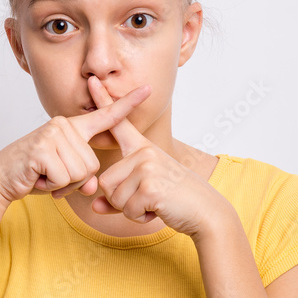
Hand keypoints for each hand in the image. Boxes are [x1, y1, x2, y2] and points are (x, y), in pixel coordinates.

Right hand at [0, 84, 152, 204]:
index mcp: (72, 128)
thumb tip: (95, 187)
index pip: (104, 115)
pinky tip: (38, 178)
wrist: (0, 178)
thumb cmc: (33, 174)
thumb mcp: (65, 177)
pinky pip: (64, 178)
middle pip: (92, 166)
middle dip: (73, 181)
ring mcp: (53, 134)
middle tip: (50, 176)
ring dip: (62, 185)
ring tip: (43, 176)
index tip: (148, 89)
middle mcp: (64, 125)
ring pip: (80, 174)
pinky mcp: (43, 148)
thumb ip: (84, 179)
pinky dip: (52, 186)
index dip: (127, 104)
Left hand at [86, 75, 220, 236]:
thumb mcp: (144, 195)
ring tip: (155, 203)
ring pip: (114, 198)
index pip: (119, 123)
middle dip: (121, 201)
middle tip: (148, 198)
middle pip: (105, 182)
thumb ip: (116, 198)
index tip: (92, 80)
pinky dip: (139, 217)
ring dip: (130, 210)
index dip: (104, 101)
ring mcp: (147, 167)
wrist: (206, 212)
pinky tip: (158, 209)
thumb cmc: (176, 201)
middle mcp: (144, 152)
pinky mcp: (149, 186)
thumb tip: (93, 206)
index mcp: (143, 148)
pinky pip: (127, 210)